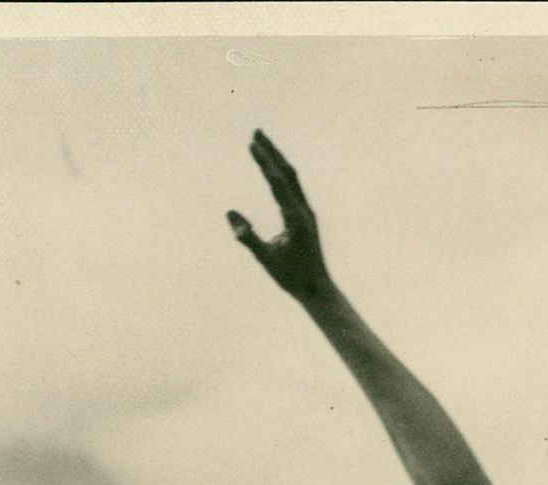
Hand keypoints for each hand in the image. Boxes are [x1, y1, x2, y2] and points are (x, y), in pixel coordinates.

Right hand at [227, 130, 331, 300]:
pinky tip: (275, 171)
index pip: (277, 182)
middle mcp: (304, 210)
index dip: (264, 162)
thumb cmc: (291, 278)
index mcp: (295, 217)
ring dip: (278, 159)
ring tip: (263, 145)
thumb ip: (247, 236)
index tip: (251, 144)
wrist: (317, 289)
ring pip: (292, 178)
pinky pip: (293, 188)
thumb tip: (231, 213)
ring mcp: (307, 212)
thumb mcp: (265, 258)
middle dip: (272, 151)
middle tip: (256, 132)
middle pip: (287, 172)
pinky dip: (282, 174)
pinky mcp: (306, 217)